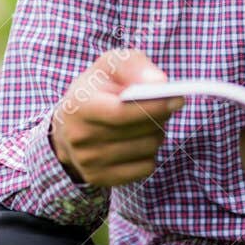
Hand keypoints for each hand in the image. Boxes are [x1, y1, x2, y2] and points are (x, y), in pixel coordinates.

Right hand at [49, 49, 184, 187]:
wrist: (67, 127)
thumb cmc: (96, 89)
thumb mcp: (109, 66)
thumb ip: (134, 66)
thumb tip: (160, 83)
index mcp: (78, 106)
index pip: (121, 113)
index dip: (152, 107)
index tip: (177, 99)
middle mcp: (79, 137)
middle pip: (140, 133)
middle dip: (159, 117)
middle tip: (164, 106)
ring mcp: (88, 162)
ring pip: (147, 150)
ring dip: (157, 134)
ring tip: (148, 123)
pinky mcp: (99, 179)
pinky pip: (145, 168)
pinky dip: (149, 154)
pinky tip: (138, 142)